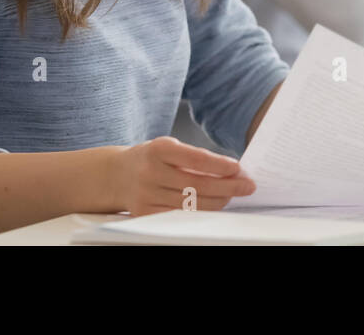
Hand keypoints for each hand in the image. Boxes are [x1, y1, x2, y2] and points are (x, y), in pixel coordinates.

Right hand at [103, 137, 256, 215]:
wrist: (116, 175)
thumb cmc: (150, 158)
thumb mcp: (168, 147)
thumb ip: (195, 157)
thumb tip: (230, 170)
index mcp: (158, 149)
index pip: (196, 159)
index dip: (220, 165)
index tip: (239, 168)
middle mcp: (150, 172)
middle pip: (197, 185)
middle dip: (227, 186)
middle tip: (247, 185)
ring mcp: (146, 195)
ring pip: (191, 204)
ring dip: (218, 201)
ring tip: (233, 195)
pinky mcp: (144, 213)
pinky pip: (179, 216)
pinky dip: (200, 211)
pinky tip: (213, 205)